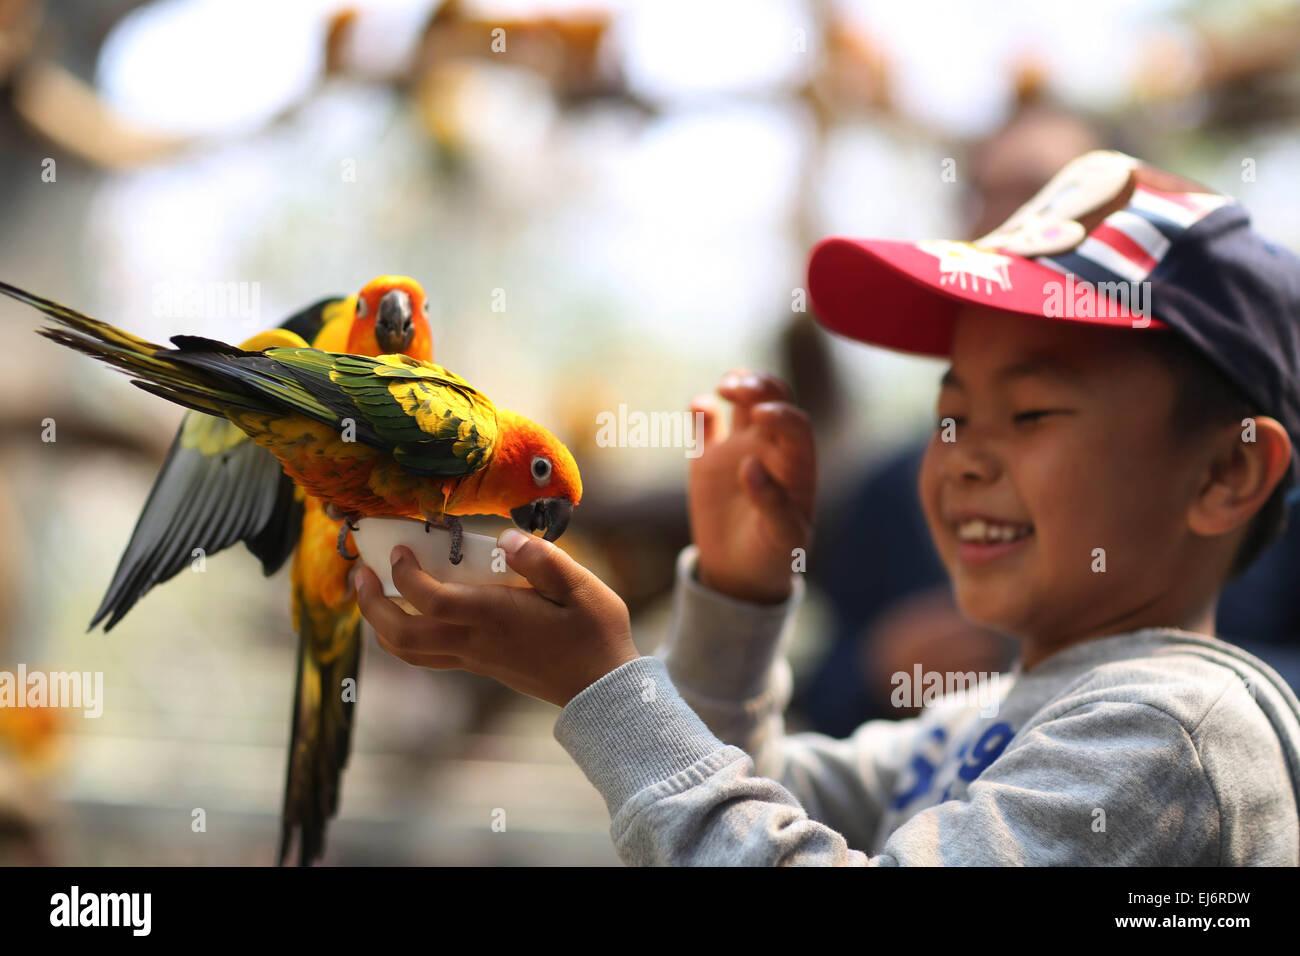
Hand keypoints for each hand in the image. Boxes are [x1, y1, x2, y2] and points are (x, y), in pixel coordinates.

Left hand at [354, 529, 638, 707]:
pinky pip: (425, 654)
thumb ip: (543, 561)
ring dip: (381, 622)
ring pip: (407, 650)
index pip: (430, 599)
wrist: (600, 689)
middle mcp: (474, 641)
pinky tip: (413, 610)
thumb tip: (506, 538)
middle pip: (401, 633)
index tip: (399, 549)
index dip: (405, 574)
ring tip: (375, 591)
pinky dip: (404, 634)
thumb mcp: (581, 588)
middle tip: (362, 573)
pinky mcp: (479, 665)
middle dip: (372, 604)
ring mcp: (473, 657)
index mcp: (494, 617)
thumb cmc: (594, 634)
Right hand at [688, 369, 815, 603]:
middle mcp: (771, 448)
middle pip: (774, 400)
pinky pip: (705, 423)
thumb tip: (751, 466)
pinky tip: (699, 407)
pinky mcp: (708, 458)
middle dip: (760, 387)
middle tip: (738, 388)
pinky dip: (701, 410)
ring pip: (744, 402)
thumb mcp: (783, 540)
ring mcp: (739, 449)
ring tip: (725, 387)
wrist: (742, 573)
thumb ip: (773, 505)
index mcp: (796, 466)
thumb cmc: (774, 556)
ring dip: (738, 384)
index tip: (762, 416)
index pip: (796, 426)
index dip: (782, 414)